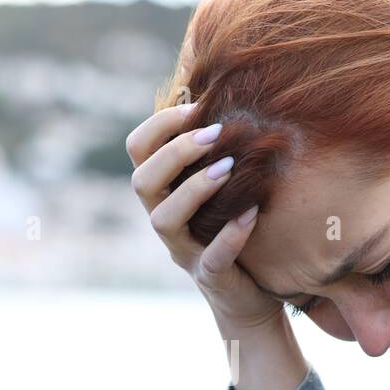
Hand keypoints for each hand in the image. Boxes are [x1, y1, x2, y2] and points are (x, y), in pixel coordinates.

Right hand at [126, 104, 283, 332]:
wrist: (248, 297)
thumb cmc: (233, 229)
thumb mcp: (221, 187)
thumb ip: (215, 152)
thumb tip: (228, 92)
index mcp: (163, 193)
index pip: (138, 150)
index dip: (159, 125)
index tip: (196, 107)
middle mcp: (164, 220)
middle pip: (141, 182)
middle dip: (175, 152)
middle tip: (215, 133)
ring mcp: (184, 251)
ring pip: (163, 220)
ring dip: (193, 188)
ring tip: (228, 168)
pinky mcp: (211, 276)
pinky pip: (211, 258)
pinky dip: (230, 235)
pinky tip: (251, 214)